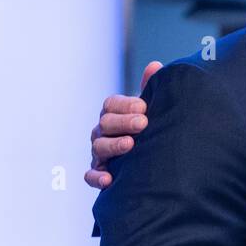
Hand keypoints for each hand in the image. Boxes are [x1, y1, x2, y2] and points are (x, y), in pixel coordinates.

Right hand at [84, 61, 162, 188]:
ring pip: (98, 147)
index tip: (144, 107)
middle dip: (123, 122)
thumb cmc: (149, 129)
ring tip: (130, 145)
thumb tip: (155, 65)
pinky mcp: (100, 174)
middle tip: (143, 123)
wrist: (152, 159)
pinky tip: (109, 179)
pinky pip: (91, 176)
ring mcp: (100, 153)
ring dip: (113, 145)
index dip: (126, 105)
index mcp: (114, 114)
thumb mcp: (152, 109)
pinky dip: (96, 178)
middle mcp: (103, 132)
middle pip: (105, 123)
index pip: (111, 104)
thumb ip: (151, 89)